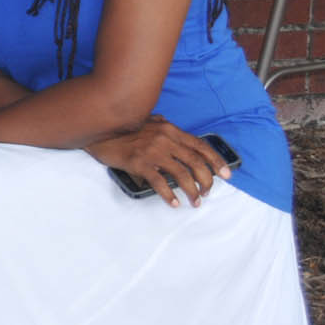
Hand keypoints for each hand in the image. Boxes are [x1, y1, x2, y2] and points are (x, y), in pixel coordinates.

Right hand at [85, 117, 229, 206]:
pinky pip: (159, 182)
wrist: (98, 132)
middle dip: (207, 180)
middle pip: (195, 162)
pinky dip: (169, 195)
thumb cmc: (122, 128)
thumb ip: (161, 125)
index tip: (226, 174)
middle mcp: (165, 139)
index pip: (200, 146)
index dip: (216, 161)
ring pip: (181, 174)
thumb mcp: (146, 121)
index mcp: (170, 130)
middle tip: (208, 193)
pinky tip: (174, 203)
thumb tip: (171, 128)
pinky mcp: (139, 163)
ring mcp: (152, 151)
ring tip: (195, 202)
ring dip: (192, 191)